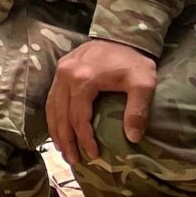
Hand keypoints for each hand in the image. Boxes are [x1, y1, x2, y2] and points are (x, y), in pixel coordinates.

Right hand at [48, 39, 159, 166]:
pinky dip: (53, 116)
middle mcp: (65, 76)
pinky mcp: (61, 69)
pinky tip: (58, 128)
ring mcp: (60, 72)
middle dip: (66, 140)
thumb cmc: (133, 61)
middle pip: (60, 115)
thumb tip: (132, 138)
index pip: (78, 118)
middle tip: (74, 161)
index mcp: (83, 80)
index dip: (84, 139)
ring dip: (56, 130)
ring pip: (51, 107)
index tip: (94, 155)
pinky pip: (52, 98)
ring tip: (63, 150)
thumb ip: (137, 111)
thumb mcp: (143, 85)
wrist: (122, 35)